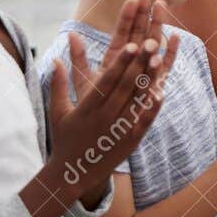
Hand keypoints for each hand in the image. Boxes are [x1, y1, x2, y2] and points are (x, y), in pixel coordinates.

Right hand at [46, 0, 174, 188]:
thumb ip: (58, 84)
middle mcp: (104, 118)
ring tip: (158, 59)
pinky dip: (152, 107)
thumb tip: (55, 59)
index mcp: (86, 109)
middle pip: (125, 87)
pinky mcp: (130, 141)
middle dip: (138, 64)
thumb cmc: (65, 139)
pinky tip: (162, 92)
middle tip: (151, 43)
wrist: (73, 174)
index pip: (106, 82)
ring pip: (136, 101)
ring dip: (149, 80)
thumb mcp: (57, 111)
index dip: (120, 63)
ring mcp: (119, 130)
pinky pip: (144, 121)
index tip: (130, 45)